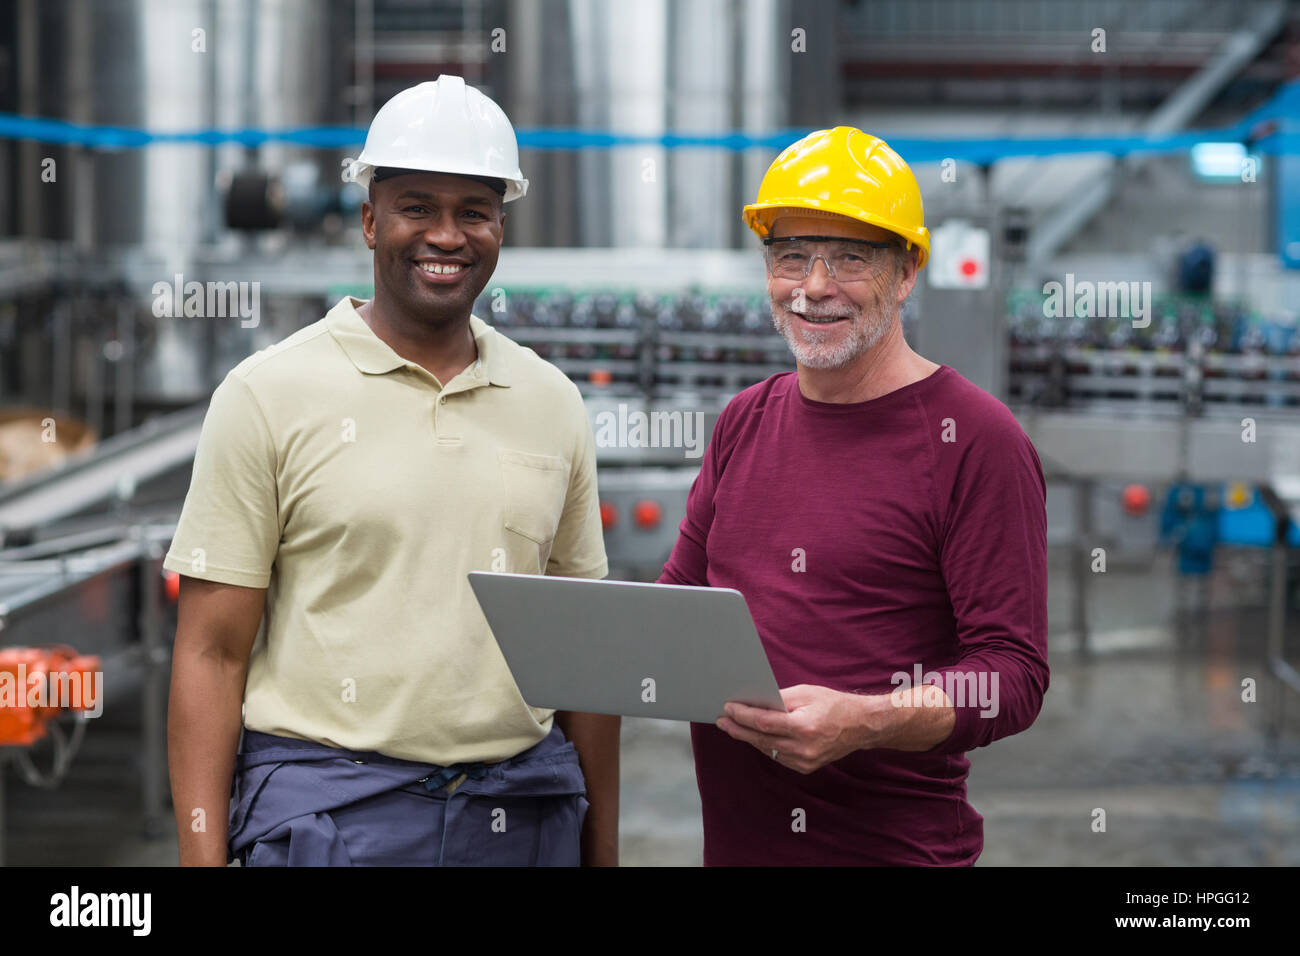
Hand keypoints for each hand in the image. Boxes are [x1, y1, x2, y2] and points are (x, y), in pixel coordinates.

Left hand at [716, 684, 880, 774]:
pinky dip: (764, 745)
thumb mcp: (806, 693)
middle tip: (721, 720)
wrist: (860, 726)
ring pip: (767, 749)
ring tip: (732, 726)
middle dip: (738, 729)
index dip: (742, 716)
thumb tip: (754, 701)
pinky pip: (777, 756)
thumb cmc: (833, 704)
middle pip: (761, 739)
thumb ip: (779, 698)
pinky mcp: (805, 767)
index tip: (728, 707)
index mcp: (804, 726)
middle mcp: (803, 748)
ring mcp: (805, 761)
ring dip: (748, 738)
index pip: (764, 722)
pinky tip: (753, 736)